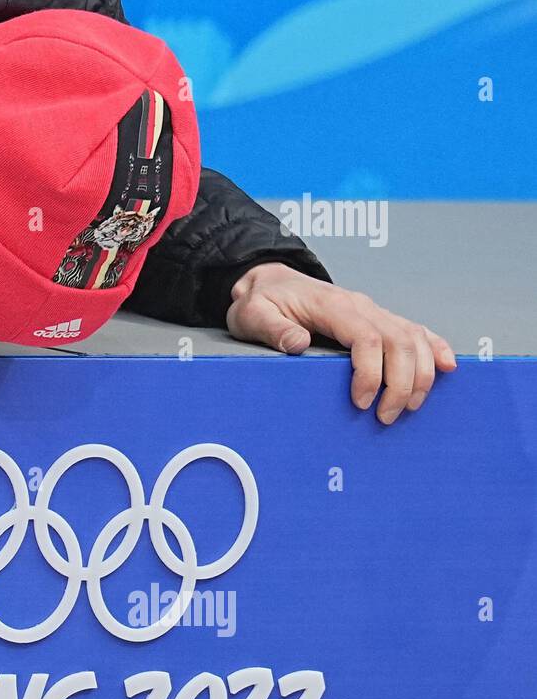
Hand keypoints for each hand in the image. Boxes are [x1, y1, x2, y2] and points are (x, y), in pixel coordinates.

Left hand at [226, 263, 455, 424]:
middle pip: (399, 341)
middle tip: (386, 417)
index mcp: (332, 305)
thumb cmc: (261, 300)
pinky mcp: (377, 319)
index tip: (361, 403)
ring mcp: (372, 311)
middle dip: (400, 383)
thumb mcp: (252, 314)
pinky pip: (415, 331)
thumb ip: (272, 329)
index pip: (367, 337)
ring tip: (409, 407)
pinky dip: (434, 349)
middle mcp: (360, 305)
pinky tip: (446, 368)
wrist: (268, 281)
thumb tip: (297, 344)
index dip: (371, 372)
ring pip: (414, 337)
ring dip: (420, 374)